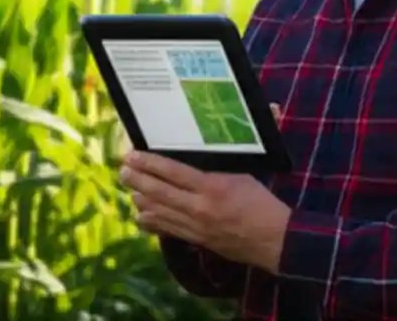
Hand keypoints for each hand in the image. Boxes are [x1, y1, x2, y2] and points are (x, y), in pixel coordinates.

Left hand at [119, 104, 290, 272]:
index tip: (132, 155)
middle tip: (123, 170)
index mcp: (212, 186)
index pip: (173, 172)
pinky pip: (167, 230)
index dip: (149, 163)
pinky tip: (140, 216)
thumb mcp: (242, 176)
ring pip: (158, 212)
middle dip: (137, 180)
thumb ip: (217, 168)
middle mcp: (199, 207)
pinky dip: (151, 222)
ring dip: (140, 200)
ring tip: (129, 189)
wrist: (273, 239)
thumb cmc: (261, 202)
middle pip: (159, 192)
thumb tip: (195, 157)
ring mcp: (195, 227)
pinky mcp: (196, 240)